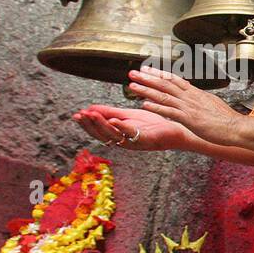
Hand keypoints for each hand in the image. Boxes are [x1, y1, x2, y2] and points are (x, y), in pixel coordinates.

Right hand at [72, 105, 188, 150]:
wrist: (176, 128)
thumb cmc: (153, 123)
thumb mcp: (128, 115)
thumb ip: (110, 113)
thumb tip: (89, 109)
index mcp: (119, 137)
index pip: (98, 132)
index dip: (87, 124)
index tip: (76, 115)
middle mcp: (125, 143)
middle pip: (104, 135)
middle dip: (91, 125)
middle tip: (80, 115)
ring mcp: (136, 143)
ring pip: (115, 136)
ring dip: (102, 125)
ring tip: (92, 115)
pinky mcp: (148, 141)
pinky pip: (133, 135)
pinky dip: (123, 128)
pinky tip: (114, 121)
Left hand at [126, 67, 243, 145]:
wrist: (236, 127)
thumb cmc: (227, 119)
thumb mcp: (213, 104)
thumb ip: (201, 99)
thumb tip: (196, 96)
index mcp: (196, 93)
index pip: (174, 80)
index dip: (159, 74)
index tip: (147, 69)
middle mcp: (190, 97)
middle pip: (165, 84)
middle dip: (148, 77)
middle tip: (133, 73)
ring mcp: (189, 107)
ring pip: (164, 95)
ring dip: (146, 90)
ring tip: (132, 85)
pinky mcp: (189, 119)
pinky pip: (169, 111)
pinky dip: (156, 107)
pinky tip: (145, 104)